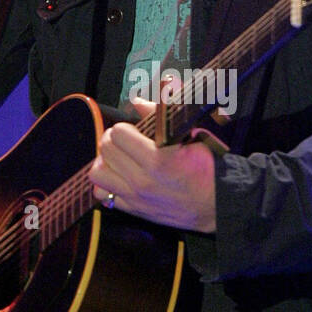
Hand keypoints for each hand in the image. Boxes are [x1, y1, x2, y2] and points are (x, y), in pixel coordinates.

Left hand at [88, 96, 221, 232]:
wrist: (215, 206)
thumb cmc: (206, 170)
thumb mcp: (191, 138)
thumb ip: (162, 119)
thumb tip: (138, 101)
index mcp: (158, 159)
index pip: (119, 134)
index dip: (124, 127)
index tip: (132, 130)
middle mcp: (142, 180)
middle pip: (106, 150)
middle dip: (113, 140)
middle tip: (124, 140)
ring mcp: (135, 197)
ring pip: (97, 173)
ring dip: (105, 162)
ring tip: (117, 159)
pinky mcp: (133, 209)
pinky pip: (102, 195)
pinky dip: (106, 185)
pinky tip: (118, 178)